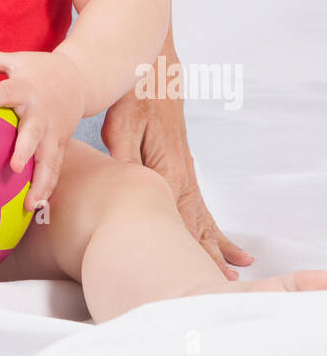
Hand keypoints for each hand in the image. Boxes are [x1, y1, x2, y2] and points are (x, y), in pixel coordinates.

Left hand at [0, 50, 86, 209]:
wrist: (80, 78)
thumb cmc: (41, 69)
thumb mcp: (17, 59)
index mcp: (26, 89)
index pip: (6, 92)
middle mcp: (41, 114)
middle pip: (33, 133)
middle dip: (25, 150)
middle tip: (13, 167)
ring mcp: (54, 132)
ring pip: (49, 159)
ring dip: (40, 182)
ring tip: (29, 204)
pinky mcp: (61, 144)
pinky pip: (55, 168)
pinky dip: (48, 187)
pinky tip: (35, 206)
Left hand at [101, 46, 254, 279]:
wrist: (153, 70)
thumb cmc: (135, 96)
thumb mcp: (121, 123)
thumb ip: (124, 157)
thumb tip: (124, 184)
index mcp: (168, 170)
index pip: (177, 219)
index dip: (183, 248)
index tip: (189, 274)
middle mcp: (182, 174)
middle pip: (195, 224)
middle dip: (206, 255)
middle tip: (220, 285)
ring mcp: (184, 171)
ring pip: (201, 216)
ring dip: (215, 243)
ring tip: (233, 269)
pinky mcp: (181, 166)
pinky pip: (198, 204)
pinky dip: (211, 225)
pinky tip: (223, 242)